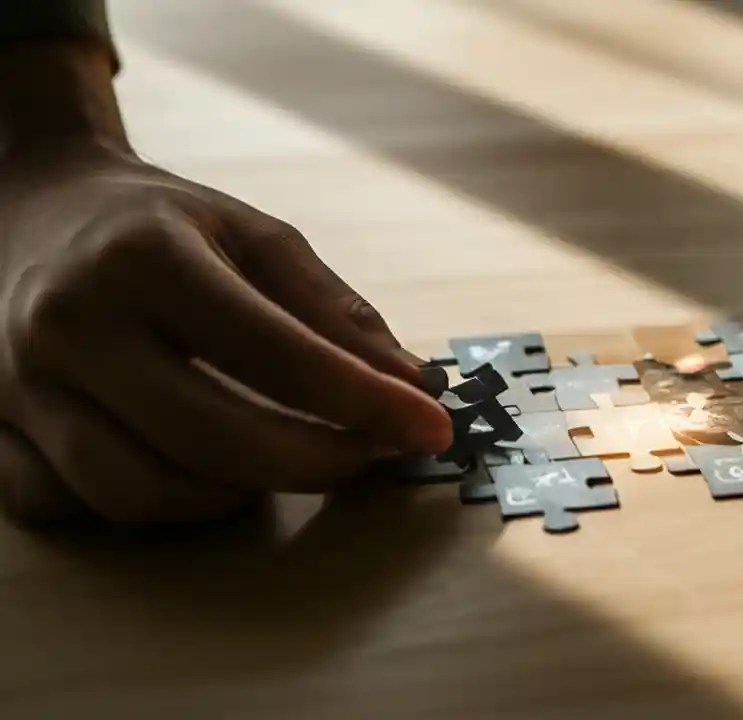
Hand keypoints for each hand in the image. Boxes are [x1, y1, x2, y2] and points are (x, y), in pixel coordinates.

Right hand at [0, 141, 451, 525]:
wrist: (28, 211)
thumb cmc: (157, 226)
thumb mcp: (252, 235)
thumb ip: (333, 309)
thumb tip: (411, 385)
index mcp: (144, 260)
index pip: (275, 354)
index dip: (365, 403)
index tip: (429, 427)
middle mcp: (70, 326)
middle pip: (213, 439)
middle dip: (316, 463)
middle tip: (370, 456)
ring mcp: (19, 389)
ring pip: (142, 492)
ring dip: (236, 495)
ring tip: (285, 458)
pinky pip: (77, 508)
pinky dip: (153, 506)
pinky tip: (197, 471)